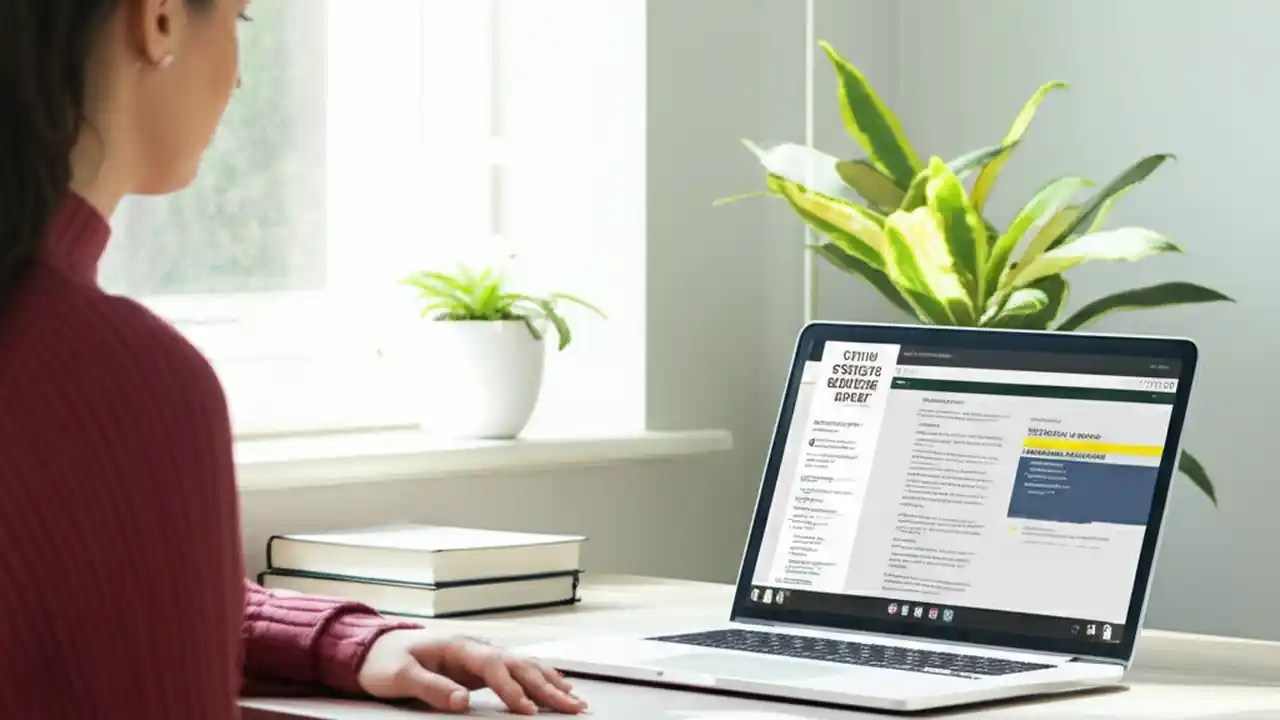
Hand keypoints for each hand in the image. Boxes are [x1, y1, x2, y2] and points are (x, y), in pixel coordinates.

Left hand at [357, 630, 586, 714]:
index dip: (512, 688)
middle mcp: (475, 646)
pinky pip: (517, 671)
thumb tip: (462, 701)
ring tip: (576, 700)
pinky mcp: (481, 666)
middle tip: (573, 706)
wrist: (376, 649)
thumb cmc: (386, 662)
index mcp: (458, 646)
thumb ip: (431, 687)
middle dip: (547, 686)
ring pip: (524, 666)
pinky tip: (558, 685)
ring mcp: (480, 655)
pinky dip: (541, 678)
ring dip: (550, 683)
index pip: (493, 665)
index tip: (528, 710)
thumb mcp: (400, 676)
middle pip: (518, 664)